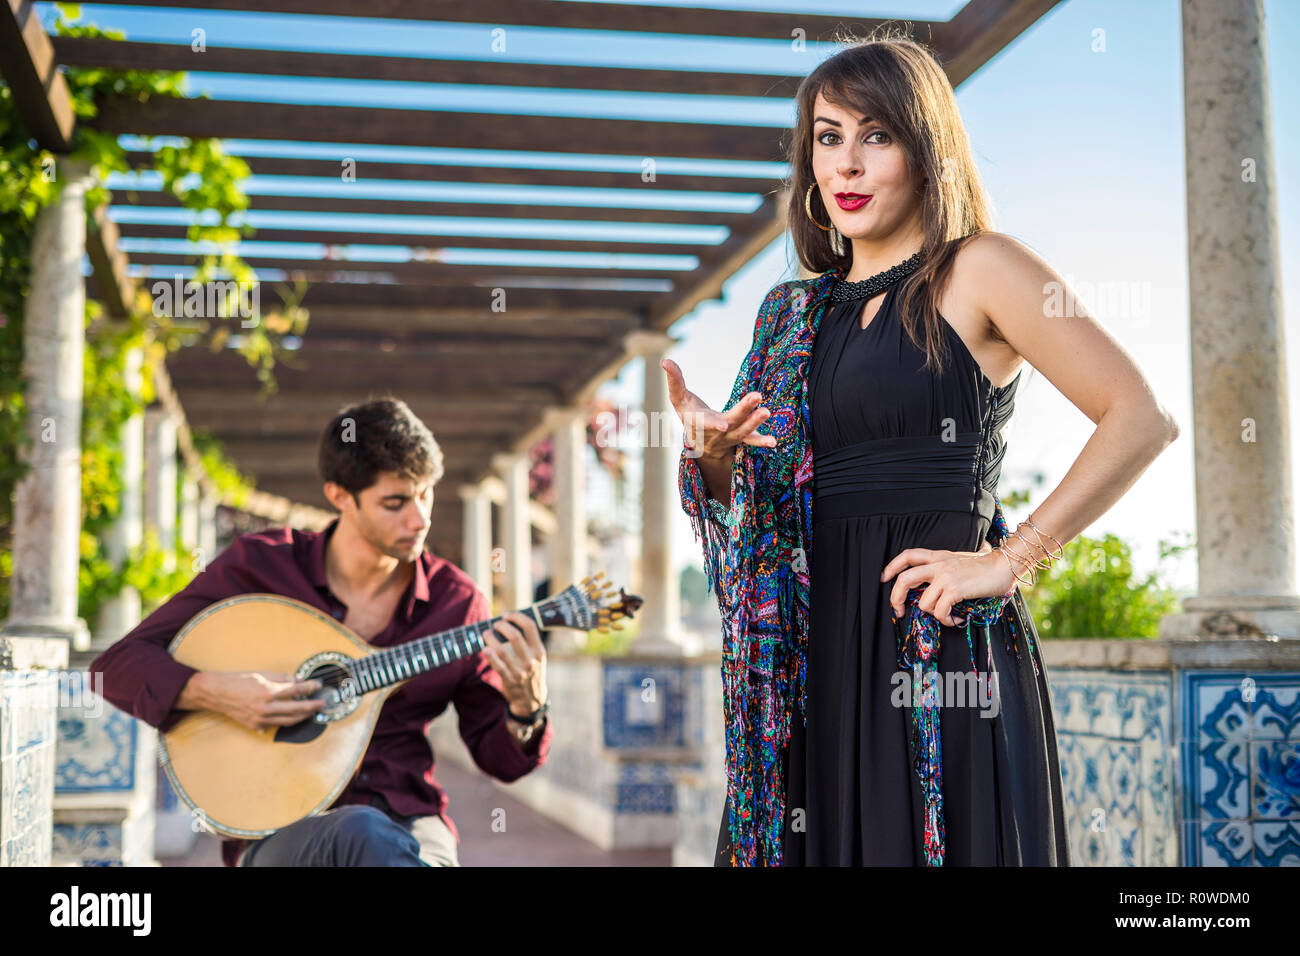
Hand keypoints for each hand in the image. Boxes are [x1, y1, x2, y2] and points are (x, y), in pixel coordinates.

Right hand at [185, 670, 325, 731]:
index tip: (318, 685)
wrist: (217, 693)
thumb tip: (298, 679)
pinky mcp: (256, 726)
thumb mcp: (262, 674)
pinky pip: (276, 724)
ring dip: (303, 716)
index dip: (310, 687)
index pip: (296, 690)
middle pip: (297, 709)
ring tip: (312, 711)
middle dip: (312, 706)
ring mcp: (261, 719)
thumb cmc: (238, 680)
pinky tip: (294, 716)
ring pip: (289, 720)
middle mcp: (266, 707)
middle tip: (322, 703)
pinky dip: (286, 720)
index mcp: (268, 692)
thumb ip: (282, 678)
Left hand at [482, 611, 547, 717]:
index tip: (507, 616)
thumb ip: (529, 642)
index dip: (516, 617)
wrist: (532, 699)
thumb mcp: (538, 657)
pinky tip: (485, 649)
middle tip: (495, 625)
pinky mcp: (509, 680)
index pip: (530, 626)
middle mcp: (531, 659)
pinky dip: (490, 656)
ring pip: (502, 650)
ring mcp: (520, 670)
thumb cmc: (532, 672)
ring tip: (486, 634)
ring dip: (491, 639)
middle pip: (515, 635)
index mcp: (539, 650)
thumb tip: (509, 622)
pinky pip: (498, 666)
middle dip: (501, 626)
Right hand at [661, 358, 775, 459]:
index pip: (704, 423)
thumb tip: (664, 361)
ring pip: (743, 431)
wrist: (700, 442)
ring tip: (766, 411)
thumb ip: (675, 381)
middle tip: (757, 397)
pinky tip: (773, 442)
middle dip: (743, 411)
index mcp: (699, 422)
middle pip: (731, 422)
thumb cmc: (689, 414)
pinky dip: (761, 441)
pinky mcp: (740, 438)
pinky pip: (751, 441)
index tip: (723, 425)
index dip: (712, 425)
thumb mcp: (679, 399)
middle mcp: (715, 432)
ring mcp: (729, 437)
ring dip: (755, 422)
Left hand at [880, 541, 1012, 626]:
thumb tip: (934, 586)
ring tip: (948, 616)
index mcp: (938, 556)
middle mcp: (938, 565)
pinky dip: (947, 620)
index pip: (908, 555)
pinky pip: (940, 612)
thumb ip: (945, 568)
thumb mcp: (959, 561)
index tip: (883, 578)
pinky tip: (957, 618)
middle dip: (896, 598)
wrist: (1005, 566)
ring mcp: (946, 577)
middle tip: (899, 611)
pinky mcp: (955, 589)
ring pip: (924, 603)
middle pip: (905, 579)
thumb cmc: (985, 567)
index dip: (892, 566)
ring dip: (934, 615)